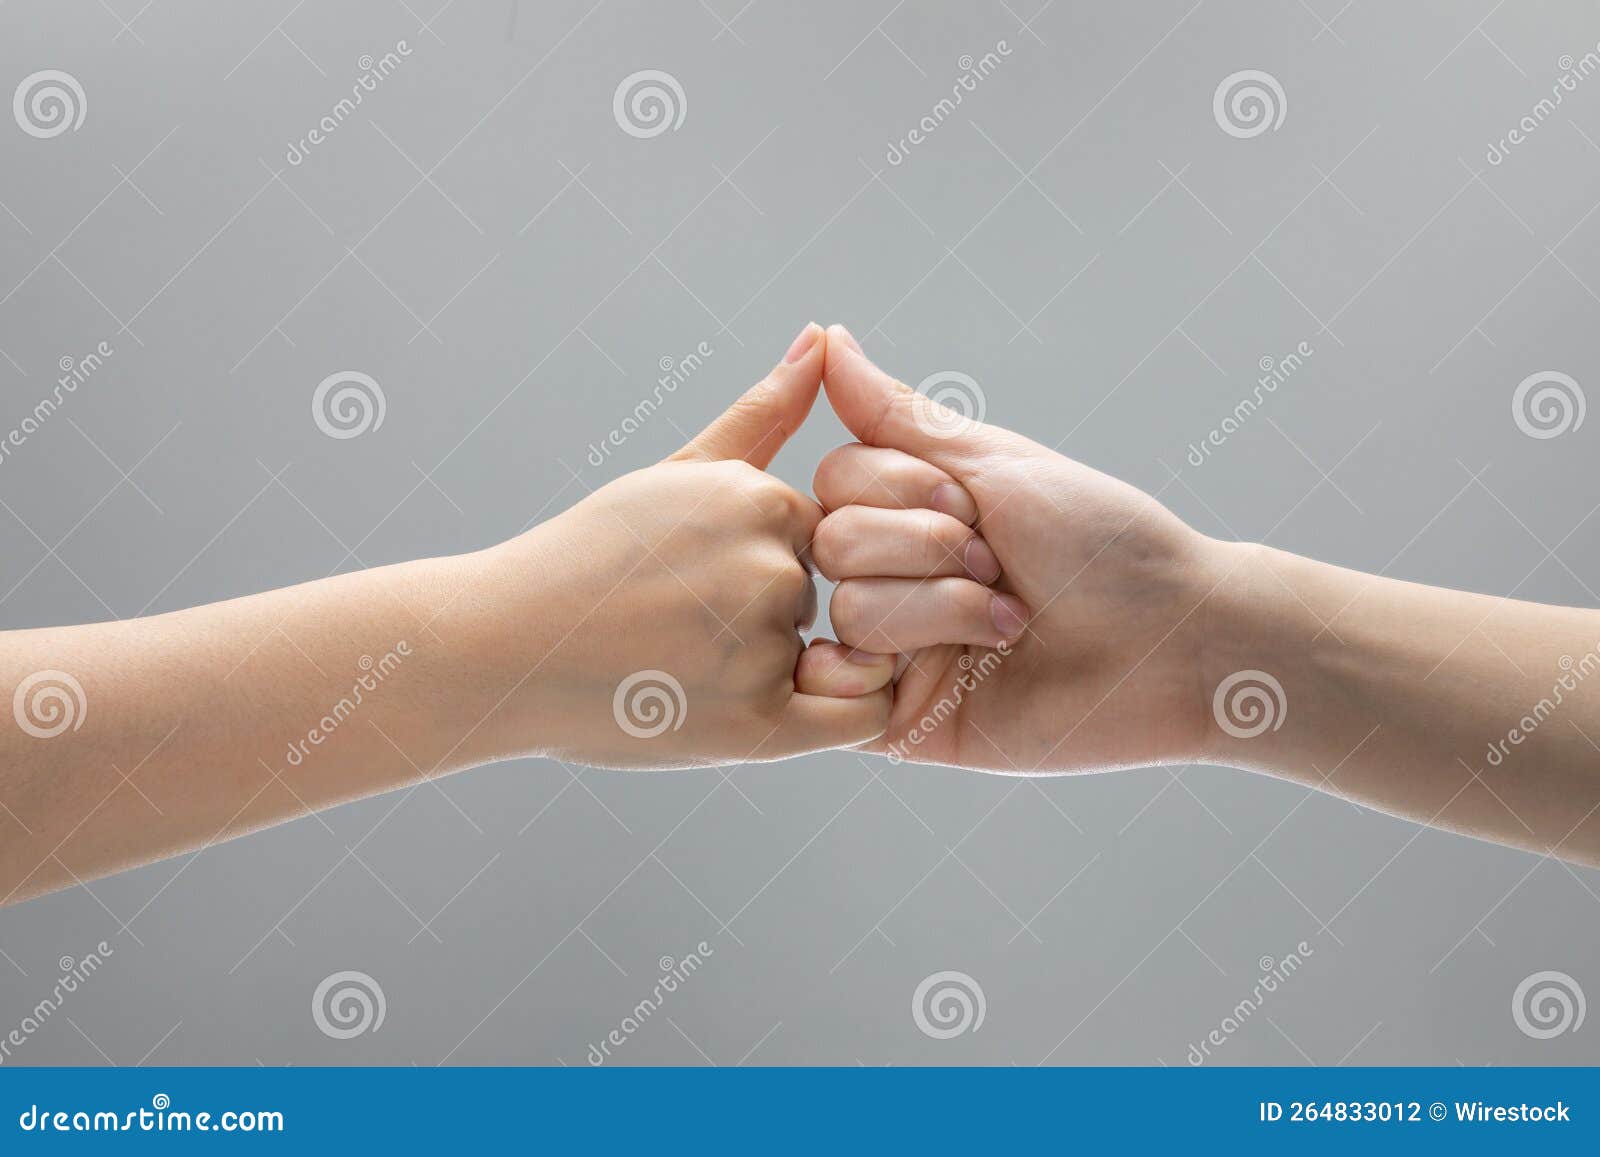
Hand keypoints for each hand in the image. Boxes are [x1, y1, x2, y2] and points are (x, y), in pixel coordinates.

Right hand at [461, 323, 894, 769]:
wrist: (500, 651)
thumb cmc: (589, 559)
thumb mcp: (677, 474)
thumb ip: (764, 412)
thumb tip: (823, 333)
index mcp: (758, 502)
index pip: (815, 536)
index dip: (765, 561)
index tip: (699, 578)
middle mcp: (770, 569)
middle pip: (816, 596)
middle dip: (766, 617)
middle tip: (679, 630)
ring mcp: (763, 649)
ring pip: (827, 657)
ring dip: (773, 669)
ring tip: (678, 668)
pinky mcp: (758, 727)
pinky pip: (858, 719)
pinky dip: (833, 712)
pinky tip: (753, 704)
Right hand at [810, 325, 1223, 772]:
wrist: (1173, 641)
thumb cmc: (1103, 544)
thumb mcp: (995, 463)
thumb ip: (899, 415)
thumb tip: (827, 339)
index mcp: (913, 516)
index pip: (835, 479)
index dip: (900, 486)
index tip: (975, 504)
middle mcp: (896, 581)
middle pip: (832, 541)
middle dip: (925, 544)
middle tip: (999, 566)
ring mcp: (898, 654)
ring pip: (848, 608)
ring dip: (940, 608)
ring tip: (1008, 625)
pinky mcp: (902, 724)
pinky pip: (838, 692)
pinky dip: (874, 674)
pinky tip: (930, 672)